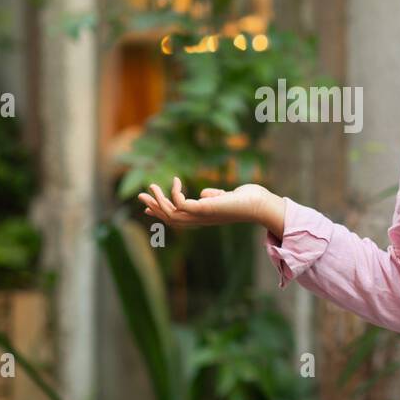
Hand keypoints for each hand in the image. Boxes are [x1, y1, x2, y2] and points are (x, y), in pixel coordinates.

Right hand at [137, 177, 274, 229]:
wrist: (260, 204)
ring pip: (171, 214)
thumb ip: (213, 196)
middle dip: (154, 207)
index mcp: (203, 216)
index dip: (161, 212)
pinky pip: (180, 204)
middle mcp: (200, 219)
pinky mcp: (204, 209)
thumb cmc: (247, 199)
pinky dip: (174, 193)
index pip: (178, 218)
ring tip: (150, 187)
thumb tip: (204, 193)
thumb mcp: (225, 196)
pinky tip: (176, 180)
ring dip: (158, 202)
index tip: (149, 207)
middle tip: (140, 196)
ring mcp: (201, 216)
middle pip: (170, 218)